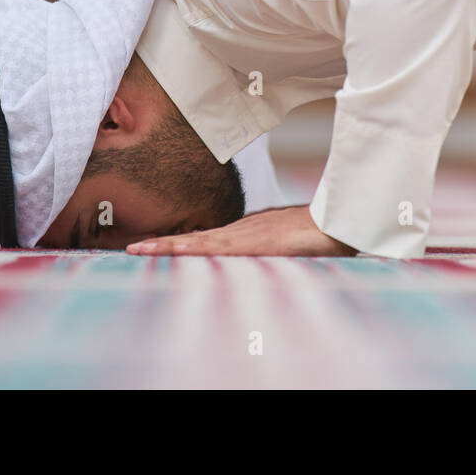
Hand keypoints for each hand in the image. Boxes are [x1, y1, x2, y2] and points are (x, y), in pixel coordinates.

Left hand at [125, 204, 357, 256]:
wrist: (344, 216)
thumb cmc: (322, 230)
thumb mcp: (292, 244)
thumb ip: (275, 250)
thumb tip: (265, 258)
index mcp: (250, 233)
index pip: (208, 240)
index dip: (180, 244)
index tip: (153, 247)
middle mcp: (245, 230)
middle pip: (198, 238)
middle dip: (164, 243)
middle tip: (132, 247)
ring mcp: (251, 233)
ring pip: (204, 241)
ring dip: (171, 245)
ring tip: (142, 249)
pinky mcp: (261, 239)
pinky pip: (224, 245)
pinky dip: (200, 247)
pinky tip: (182, 249)